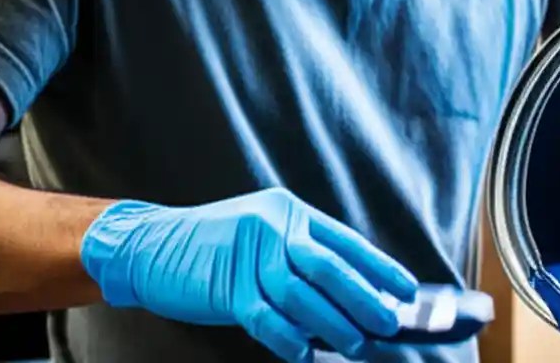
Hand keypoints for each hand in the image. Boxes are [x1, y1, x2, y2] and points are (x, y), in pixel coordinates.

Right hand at [80, 188, 418, 361]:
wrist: (151, 245)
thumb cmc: (217, 247)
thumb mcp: (265, 235)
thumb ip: (304, 259)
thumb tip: (356, 296)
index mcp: (290, 212)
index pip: (346, 242)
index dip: (380, 268)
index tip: (408, 292)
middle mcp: (273, 227)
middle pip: (329, 267)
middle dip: (364, 299)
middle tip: (389, 325)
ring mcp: (247, 254)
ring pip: (301, 295)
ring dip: (333, 325)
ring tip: (356, 346)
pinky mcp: (224, 285)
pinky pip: (264, 317)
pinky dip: (288, 338)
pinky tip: (305, 354)